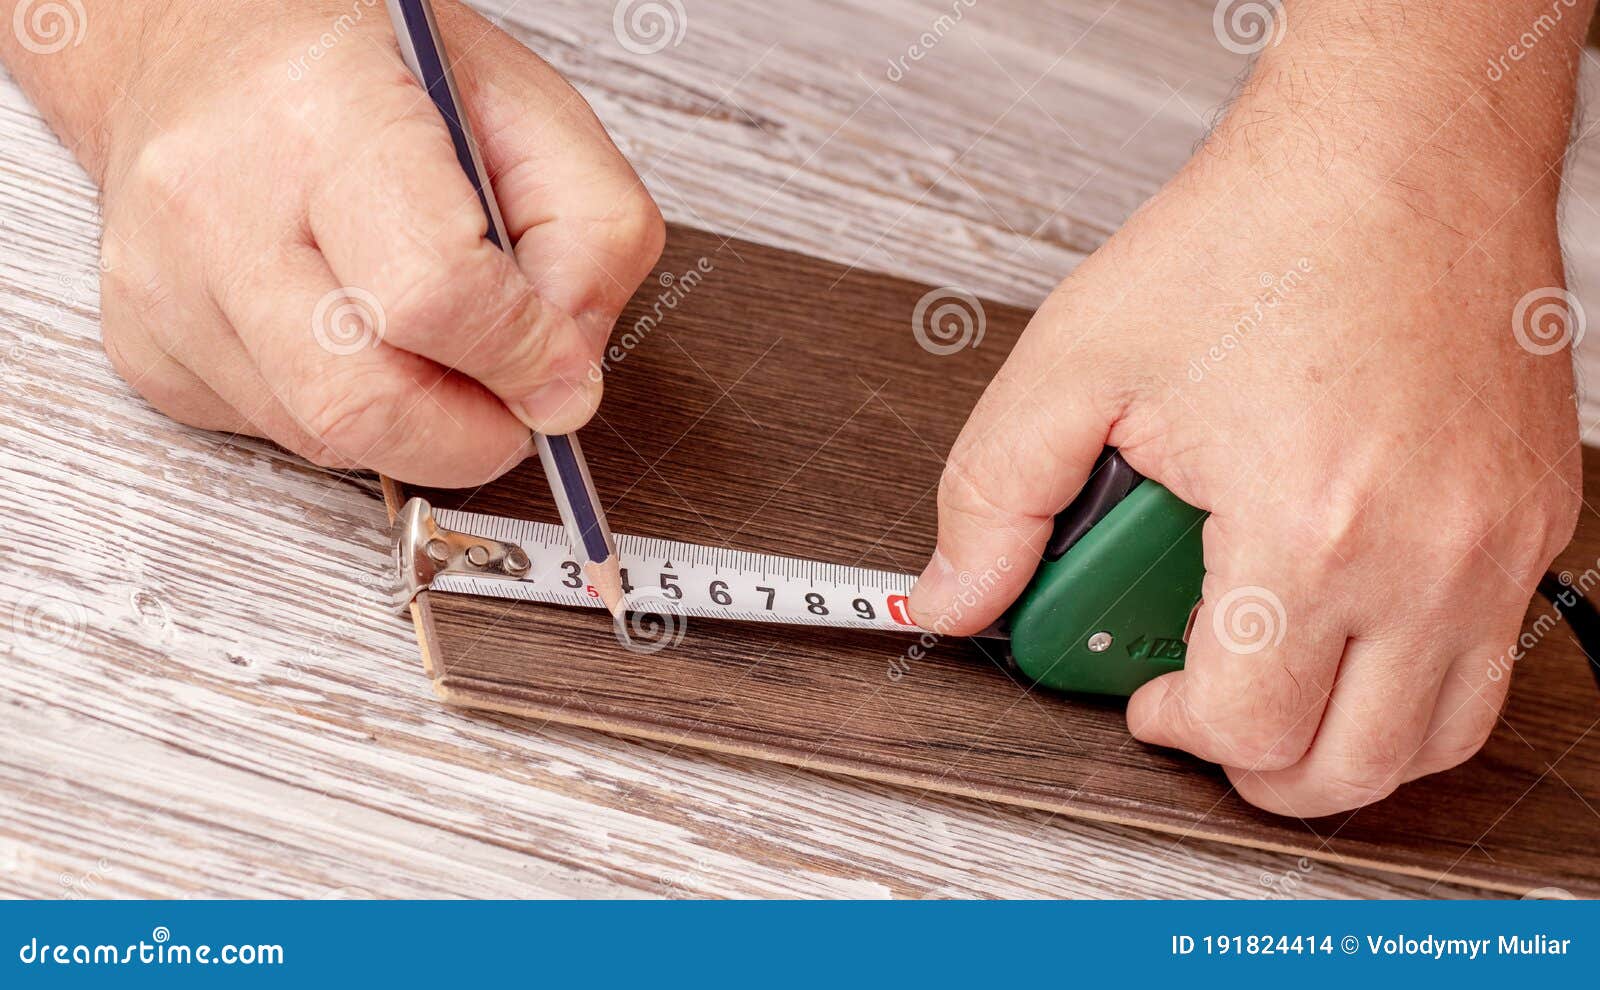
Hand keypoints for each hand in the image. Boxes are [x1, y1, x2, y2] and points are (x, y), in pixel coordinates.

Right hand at [83, 0, 661, 484]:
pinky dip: (347, 415)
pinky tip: (354, 336)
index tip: (559, 366)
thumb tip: (563, 381)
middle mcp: (216, 198)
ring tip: (437, 349)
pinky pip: (277, 435)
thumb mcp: (530, 110)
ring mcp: (165, 283)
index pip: (433, 293)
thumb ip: (590, 238)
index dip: (520, 355)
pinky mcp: (146, 348)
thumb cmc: (368, 66)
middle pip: (363, 402)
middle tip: (514, 399)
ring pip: (325, 438)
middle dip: (471, 434)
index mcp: (321, 112)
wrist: (204, 45)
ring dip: (415, 426)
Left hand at [910, 6, 1584, 815]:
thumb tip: (951, 597)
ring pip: (1440, 737)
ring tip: (1273, 681)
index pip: (1247, 726)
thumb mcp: (1076, 360)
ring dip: (1342, 741)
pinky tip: (1338, 609)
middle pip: (1354, 768)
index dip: (1172, 728)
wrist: (1399, 145)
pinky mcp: (1537, 515)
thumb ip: (993, 498)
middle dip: (1256, 769)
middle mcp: (1429, 554)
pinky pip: (1490, 655)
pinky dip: (1410, 674)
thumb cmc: (1260, 232)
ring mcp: (1501, 541)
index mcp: (1308, 528)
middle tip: (1202, 714)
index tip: (1145, 695)